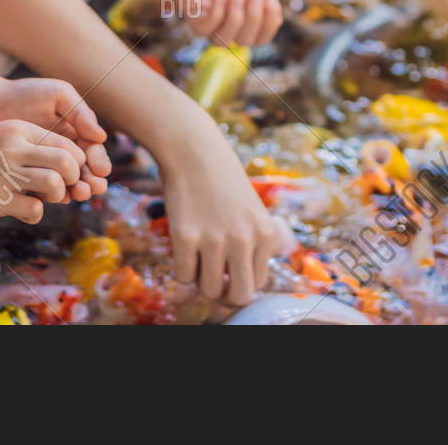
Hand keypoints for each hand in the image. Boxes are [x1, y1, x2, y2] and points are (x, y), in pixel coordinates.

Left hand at [0, 78, 110, 200]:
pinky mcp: (26, 175)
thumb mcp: (58, 95)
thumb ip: (80, 113)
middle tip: (93, 187)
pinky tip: (60, 197)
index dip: (99, 161)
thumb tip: (101, 137)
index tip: (101, 170)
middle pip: (83, 171)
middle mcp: (61, 151)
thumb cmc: (24, 95)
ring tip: (79, 193)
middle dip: (91, 180)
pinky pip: (43, 189)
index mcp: (74, 133)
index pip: (92, 151)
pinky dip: (53, 195)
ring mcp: (43, 165)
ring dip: (76, 190)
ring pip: (65, 182)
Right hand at [0, 119, 87, 221]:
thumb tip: (69, 163)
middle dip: (73, 178)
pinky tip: (24, 210)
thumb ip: (30, 145)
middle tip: (63, 187)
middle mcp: (13, 148)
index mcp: (17, 129)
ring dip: (57, 196)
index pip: (65, 142)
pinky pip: (34, 209)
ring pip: (54, 184)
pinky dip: (35, 213)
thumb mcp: (0, 136)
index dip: (76, 161)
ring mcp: (4, 174)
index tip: (70, 173)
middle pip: (67, 161)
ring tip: (44, 198)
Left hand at [128, 0, 282, 45]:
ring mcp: (207, 9)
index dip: (269, 27)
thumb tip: (271, 12)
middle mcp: (227, 10)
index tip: (271, 5)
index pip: (260, 34)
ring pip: (222, 41)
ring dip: (235, 22)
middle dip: (254, 21)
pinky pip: (202, 30)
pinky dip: (216, 17)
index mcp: (247, 1)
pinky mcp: (187, 5)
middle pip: (245, 41)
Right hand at [160, 121, 287, 305]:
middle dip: (223, 296)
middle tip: (211, 281)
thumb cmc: (221, 183)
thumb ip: (248, 247)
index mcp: (266, 234)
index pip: (257, 284)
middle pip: (239, 296)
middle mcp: (245, 239)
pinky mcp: (186, 236)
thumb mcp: (250, 212)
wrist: (194, 150)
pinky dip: (182, 271)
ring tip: (197, 259)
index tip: (226, 273)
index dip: (238, 283)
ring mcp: (215, 239)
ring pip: (209, 290)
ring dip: (200, 282)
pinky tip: (183, 249)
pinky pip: (184, 277)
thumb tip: (230, 291)